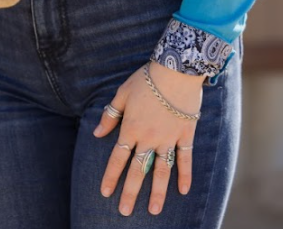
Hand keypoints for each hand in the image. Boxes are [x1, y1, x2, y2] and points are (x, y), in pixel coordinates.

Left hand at [93, 61, 202, 216]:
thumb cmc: (146, 79)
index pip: (118, 158)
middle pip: (138, 170)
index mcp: (131, 128)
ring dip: (158, 192)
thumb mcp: (122, 93)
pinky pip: (185, 159)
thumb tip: (97, 133)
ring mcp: (168, 138)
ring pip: (162, 170)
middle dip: (130, 192)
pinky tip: (183, 191)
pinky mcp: (185, 134)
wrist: (176, 70)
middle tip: (125, 212)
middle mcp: (149, 138)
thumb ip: (110, 114)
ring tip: (154, 210)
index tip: (105, 193)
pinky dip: (185, 174)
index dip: (111, 176)